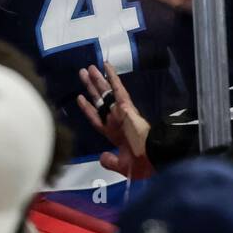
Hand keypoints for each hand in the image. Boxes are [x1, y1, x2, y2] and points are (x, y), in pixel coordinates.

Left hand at [77, 63, 153, 179]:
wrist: (152, 157)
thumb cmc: (141, 163)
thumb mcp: (121, 166)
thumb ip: (110, 162)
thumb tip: (102, 157)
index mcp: (114, 134)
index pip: (97, 118)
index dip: (87, 109)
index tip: (80, 98)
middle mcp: (115, 120)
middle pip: (99, 101)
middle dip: (91, 88)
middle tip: (83, 74)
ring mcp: (121, 112)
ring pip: (106, 93)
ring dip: (98, 80)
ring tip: (89, 68)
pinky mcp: (127, 107)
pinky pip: (118, 90)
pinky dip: (112, 77)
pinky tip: (106, 66)